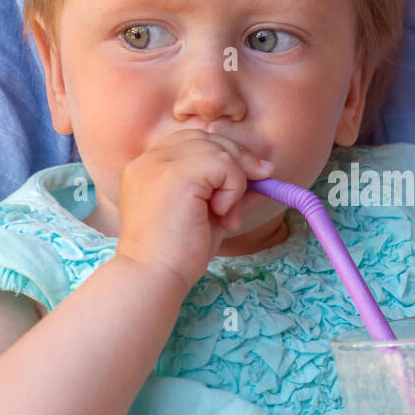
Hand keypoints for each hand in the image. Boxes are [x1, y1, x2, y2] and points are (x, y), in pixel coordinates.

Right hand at [115, 129, 273, 286]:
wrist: (154, 277)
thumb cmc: (177, 254)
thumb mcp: (209, 215)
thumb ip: (231, 192)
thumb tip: (265, 174)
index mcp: (149, 166)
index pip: (193, 141)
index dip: (224, 155)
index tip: (248, 180)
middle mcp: (149, 159)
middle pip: (206, 138)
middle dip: (239, 161)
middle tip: (256, 189)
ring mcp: (159, 163)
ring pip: (218, 149)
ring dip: (235, 180)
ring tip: (227, 215)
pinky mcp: (176, 173)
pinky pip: (223, 163)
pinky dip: (234, 187)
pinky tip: (222, 214)